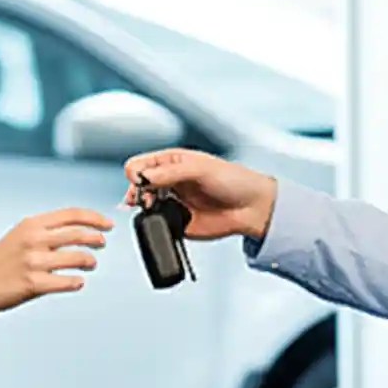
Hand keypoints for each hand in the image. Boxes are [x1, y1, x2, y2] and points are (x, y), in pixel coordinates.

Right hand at [0, 207, 112, 315]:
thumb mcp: (19, 235)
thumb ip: (45, 231)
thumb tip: (77, 231)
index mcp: (31, 224)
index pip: (71, 214)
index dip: (94, 218)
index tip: (107, 224)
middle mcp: (34, 240)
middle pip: (79, 234)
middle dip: (96, 238)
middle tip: (102, 243)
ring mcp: (34, 262)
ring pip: (77, 258)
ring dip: (89, 261)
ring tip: (90, 263)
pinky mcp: (34, 283)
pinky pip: (67, 281)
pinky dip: (77, 281)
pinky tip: (78, 281)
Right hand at [123, 148, 276, 241]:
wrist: (252, 208)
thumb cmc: (233, 180)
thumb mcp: (200, 169)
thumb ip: (170, 173)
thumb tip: (142, 177)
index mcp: (172, 162)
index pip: (140, 164)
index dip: (136, 173)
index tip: (141, 181)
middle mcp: (168, 182)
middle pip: (137, 185)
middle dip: (136, 192)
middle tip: (145, 199)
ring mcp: (172, 203)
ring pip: (143, 205)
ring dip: (142, 207)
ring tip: (150, 208)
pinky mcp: (178, 223)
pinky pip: (157, 225)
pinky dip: (154, 224)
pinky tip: (159, 221)